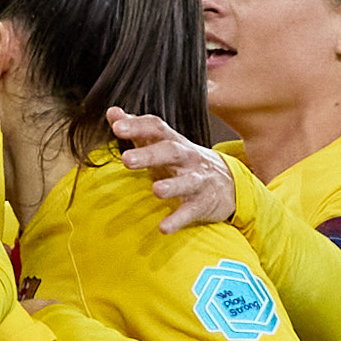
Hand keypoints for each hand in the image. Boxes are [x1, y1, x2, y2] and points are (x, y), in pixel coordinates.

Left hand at [108, 109, 234, 229]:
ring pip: (187, 181)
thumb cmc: (183, 163)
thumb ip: (138, 130)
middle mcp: (187, 157)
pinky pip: (190, 211)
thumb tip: (112, 112)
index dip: (138, 125)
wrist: (227, 184)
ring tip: (156, 191)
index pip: (156, 127)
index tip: (117, 126)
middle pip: (170, 151)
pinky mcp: (202, 203)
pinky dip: (178, 219)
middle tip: (126, 160)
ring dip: (172, 186)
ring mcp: (197, 180)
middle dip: (150, 154)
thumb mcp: (163, 144)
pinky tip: (164, 228)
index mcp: (173, 142)